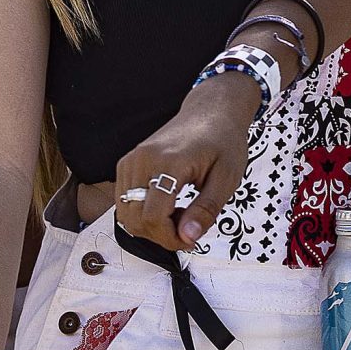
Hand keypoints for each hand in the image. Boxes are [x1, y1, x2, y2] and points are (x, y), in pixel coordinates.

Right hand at [113, 74, 258, 251]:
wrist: (211, 111)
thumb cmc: (222, 141)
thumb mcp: (226, 178)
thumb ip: (206, 210)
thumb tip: (187, 237)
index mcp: (170, 162)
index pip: (153, 217)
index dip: (171, 238)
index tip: (191, 238)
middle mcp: (143, 159)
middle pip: (134, 218)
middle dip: (160, 235)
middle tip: (188, 228)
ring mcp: (131, 160)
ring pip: (125, 213)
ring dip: (149, 225)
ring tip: (179, 213)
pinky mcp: (127, 163)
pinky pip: (124, 200)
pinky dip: (141, 212)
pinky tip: (166, 204)